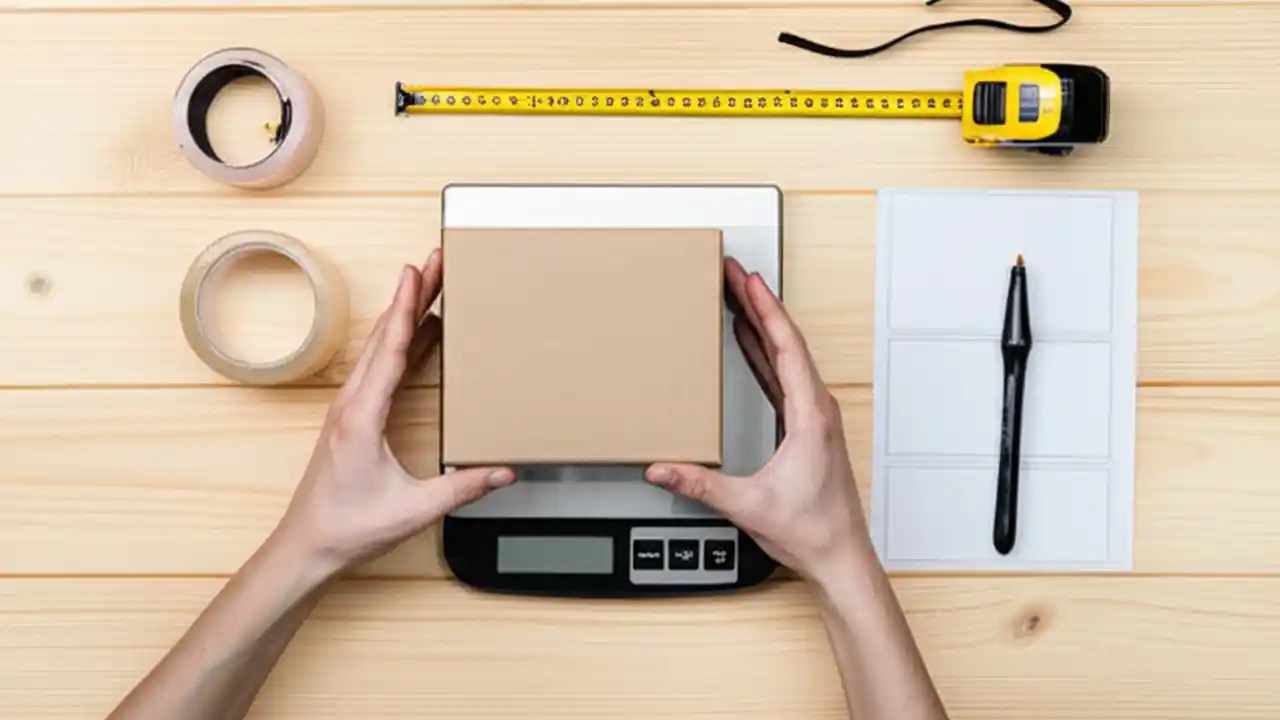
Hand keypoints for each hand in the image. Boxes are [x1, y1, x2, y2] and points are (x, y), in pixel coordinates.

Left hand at [274, 251, 514, 576]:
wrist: (307, 546)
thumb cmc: (348, 526)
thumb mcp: (413, 509)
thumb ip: (461, 488)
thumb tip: (502, 470)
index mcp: (362, 416)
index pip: (389, 349)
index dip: (406, 307)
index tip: (416, 271)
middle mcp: (351, 404)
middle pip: (386, 337)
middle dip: (413, 297)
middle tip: (436, 262)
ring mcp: (349, 409)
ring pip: (381, 349)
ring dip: (406, 316)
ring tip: (432, 287)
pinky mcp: (353, 418)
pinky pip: (380, 368)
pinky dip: (401, 344)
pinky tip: (419, 337)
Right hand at [645, 257, 870, 582]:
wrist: (840, 556)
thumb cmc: (812, 530)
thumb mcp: (748, 505)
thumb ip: (701, 485)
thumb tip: (663, 469)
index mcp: (810, 415)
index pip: (786, 347)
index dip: (765, 309)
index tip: (747, 280)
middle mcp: (816, 409)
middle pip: (785, 342)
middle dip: (758, 305)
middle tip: (733, 274)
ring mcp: (812, 417)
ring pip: (785, 357)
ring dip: (761, 326)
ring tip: (736, 298)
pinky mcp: (805, 428)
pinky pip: (783, 378)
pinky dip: (763, 354)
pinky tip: (746, 345)